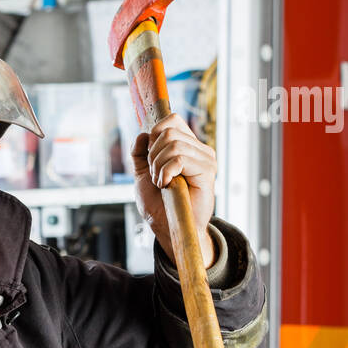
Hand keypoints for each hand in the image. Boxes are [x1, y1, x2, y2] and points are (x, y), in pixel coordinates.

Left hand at [131, 113, 216, 266]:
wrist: (167, 227)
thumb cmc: (158, 203)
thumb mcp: (142, 173)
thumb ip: (139, 153)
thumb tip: (143, 134)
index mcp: (186, 146)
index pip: (172, 120)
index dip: (154, 135)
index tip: (150, 159)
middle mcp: (199, 149)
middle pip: (168, 130)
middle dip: (152, 154)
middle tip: (156, 175)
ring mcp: (205, 159)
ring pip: (173, 143)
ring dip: (158, 166)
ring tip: (162, 183)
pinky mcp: (207, 171)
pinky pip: (179, 158)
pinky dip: (165, 172)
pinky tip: (167, 186)